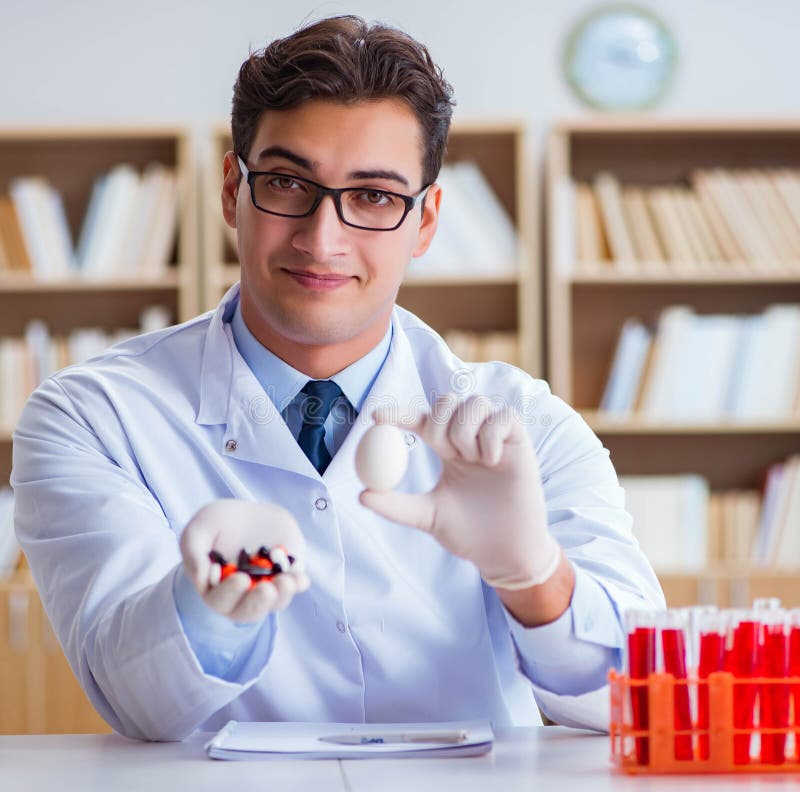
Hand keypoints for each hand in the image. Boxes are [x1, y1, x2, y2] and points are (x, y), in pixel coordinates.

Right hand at [180, 499, 309, 621]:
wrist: (251, 512)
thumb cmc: (221, 523)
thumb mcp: (199, 529)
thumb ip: (194, 553)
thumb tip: (204, 580)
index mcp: (216, 589)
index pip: (219, 600)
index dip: (229, 592)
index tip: (240, 578)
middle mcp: (242, 595)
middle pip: (249, 611)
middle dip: (258, 602)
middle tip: (266, 589)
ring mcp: (268, 587)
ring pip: (275, 602)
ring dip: (282, 595)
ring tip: (288, 582)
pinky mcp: (288, 576)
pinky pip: (295, 586)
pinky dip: (299, 584)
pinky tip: (301, 579)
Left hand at [360, 395, 560, 589]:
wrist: (504, 552)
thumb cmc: (468, 533)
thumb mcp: (427, 517)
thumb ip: (396, 506)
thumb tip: (361, 495)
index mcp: (446, 449)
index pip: (421, 420)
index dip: (398, 413)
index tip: (377, 418)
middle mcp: (470, 437)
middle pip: (447, 401)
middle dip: (439, 421)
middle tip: (443, 451)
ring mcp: (495, 437)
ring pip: (475, 402)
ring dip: (465, 428)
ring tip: (472, 459)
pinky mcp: (520, 442)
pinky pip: (504, 416)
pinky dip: (491, 434)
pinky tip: (493, 460)